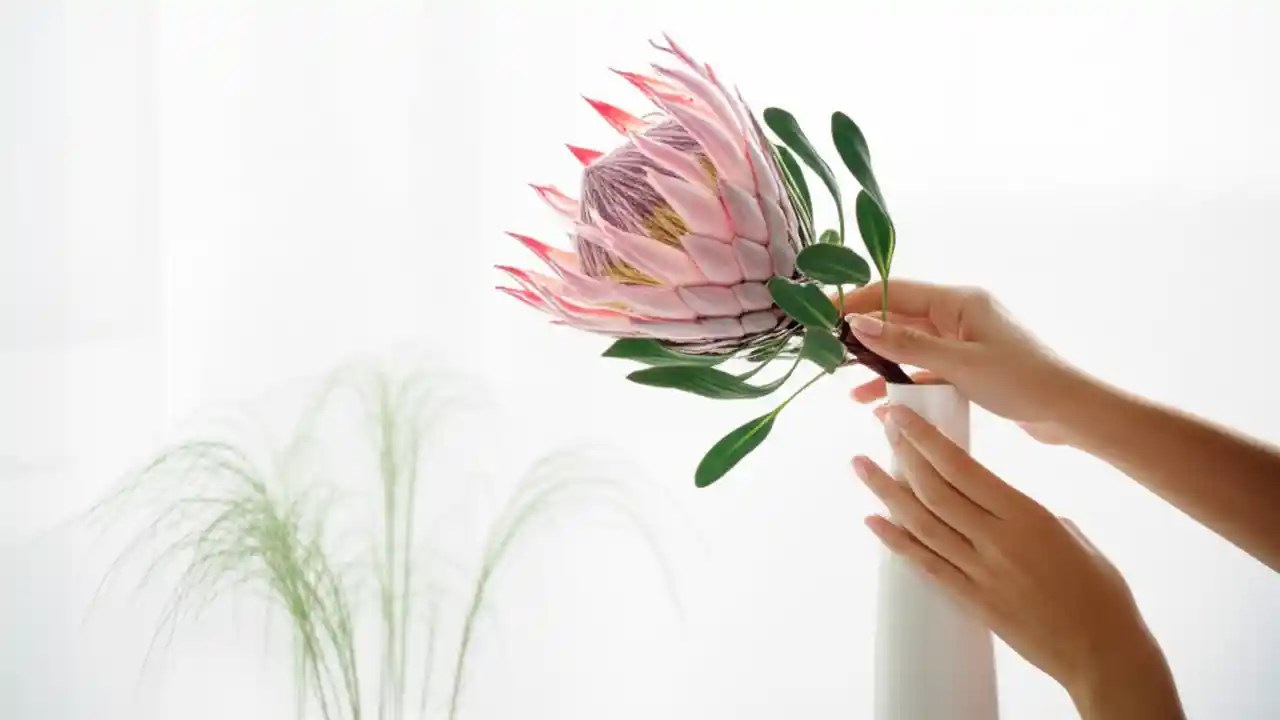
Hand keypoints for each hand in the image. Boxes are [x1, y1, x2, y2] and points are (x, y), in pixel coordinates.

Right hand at [841, 280, 1092, 443]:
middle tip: (829, 354)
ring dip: (882, 366)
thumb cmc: (1020, 381)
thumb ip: (906, 344)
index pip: (895, 292)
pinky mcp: (970, 365)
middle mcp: (960, 314)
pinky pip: (927, 367)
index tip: (824, 316)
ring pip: (911, 346)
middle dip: (865, 337)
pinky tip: (884, 404)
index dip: (857, 302)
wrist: (1070, 411)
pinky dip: (906, 382)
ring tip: (852, 391)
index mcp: (960, 301)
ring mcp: (965, 340)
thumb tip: (858, 325)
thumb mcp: (958, 363)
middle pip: (900, 317)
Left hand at [855, 405, 1183, 719]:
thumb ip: (1032, 516)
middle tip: (880, 427)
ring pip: (921, 524)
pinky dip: (895, 542)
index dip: (926, 438)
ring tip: (860, 466)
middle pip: (935, 489)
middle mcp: (998, 541)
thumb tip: (1005, 509)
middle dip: (903, 454)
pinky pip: (925, 566)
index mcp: (1027, 516)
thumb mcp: (1070, 536)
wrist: (1106, 654)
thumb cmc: (1101, 593)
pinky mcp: (973, 602)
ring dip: (886, 492)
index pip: (963, 467)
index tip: (901, 414)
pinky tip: (873, 521)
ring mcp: (982, 573)